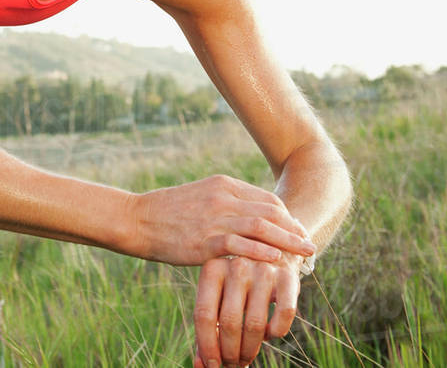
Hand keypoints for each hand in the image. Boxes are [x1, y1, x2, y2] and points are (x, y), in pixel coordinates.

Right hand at [128, 175, 315, 264]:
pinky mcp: (204, 240)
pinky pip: (239, 245)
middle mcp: (223, 197)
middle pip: (271, 212)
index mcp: (224, 185)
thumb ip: (226, 204)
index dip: (287, 217)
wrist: (138, 219)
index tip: (297, 231)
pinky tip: (275, 260)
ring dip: (288, 241)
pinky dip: (261, 252)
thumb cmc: (169, 212)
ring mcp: (214, 218)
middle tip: (309, 244)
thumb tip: (250, 218)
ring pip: (261, 227)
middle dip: (294, 229)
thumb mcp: (202, 197)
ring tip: (305, 253)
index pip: (267, 199)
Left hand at [192, 253, 301, 367]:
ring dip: (251, 349)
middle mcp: (237, 265)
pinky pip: (283, 316)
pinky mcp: (288, 277)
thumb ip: (208, 329)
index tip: (212, 366)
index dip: (207, 346)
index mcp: (212, 268)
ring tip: (247, 355)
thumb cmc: (238, 285)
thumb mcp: (218, 298)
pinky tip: (269, 334)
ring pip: (255, 324)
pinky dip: (276, 333)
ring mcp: (263, 269)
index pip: (204, 314)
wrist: (274, 252)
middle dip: (230, 353)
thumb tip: (199, 366)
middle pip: (229, 322)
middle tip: (233, 364)